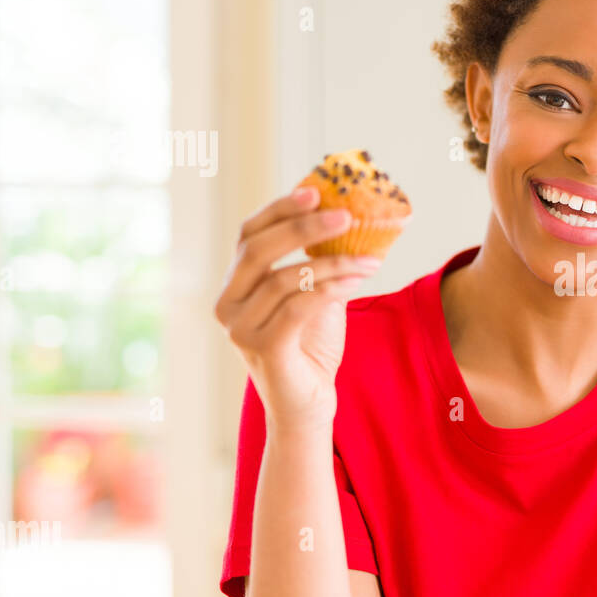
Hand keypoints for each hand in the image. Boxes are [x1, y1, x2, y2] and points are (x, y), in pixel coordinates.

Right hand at [213, 186, 383, 431]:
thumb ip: (318, 262)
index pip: (249, 234)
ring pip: (285, 278)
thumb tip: (347, 218)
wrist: (306, 405)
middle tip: (346, 216)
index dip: (279, 209)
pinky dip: (329, 289)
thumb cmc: (310, 347)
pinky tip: (354, 283)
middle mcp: (227, 304)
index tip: (314, 191)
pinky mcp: (263, 348)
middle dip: (304, 227)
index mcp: (235, 285)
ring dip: (333, 264)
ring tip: (369, 261)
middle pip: (259, 249)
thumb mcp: (315, 295)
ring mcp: (240, 328)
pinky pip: (298, 306)